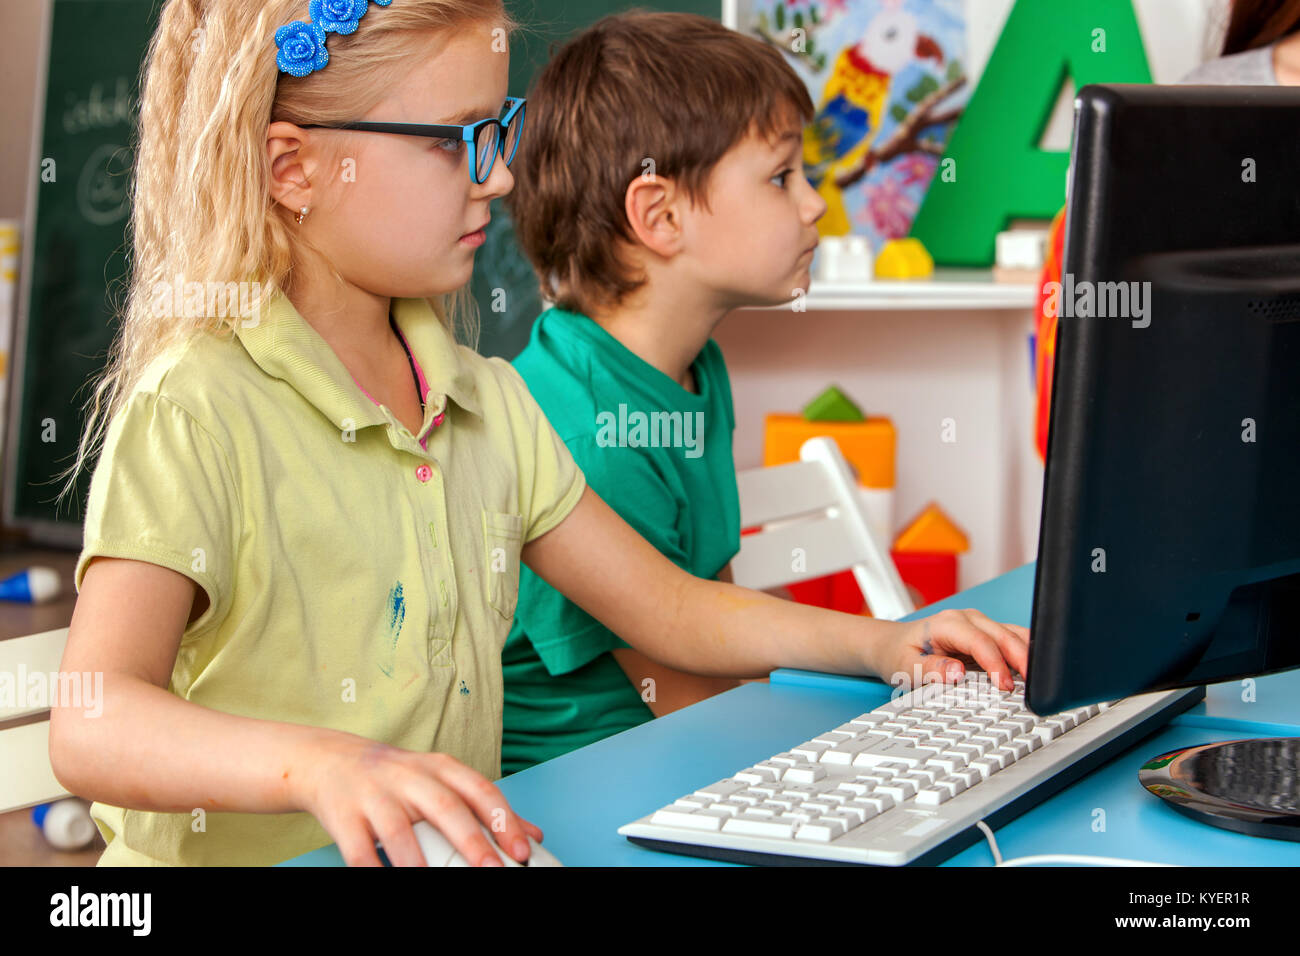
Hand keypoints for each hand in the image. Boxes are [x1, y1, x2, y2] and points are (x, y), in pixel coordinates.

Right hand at [294, 732, 542, 866]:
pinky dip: (372, 870)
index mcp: (440, 768)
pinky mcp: (343, 816)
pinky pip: (359, 851)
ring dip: (418, 862)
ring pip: (399, 831)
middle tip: (492, 870)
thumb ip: (485, 807)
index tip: (522, 852)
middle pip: (445, 807)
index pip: (479, 790)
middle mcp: (409, 777)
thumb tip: (533, 835)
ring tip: (433, 882)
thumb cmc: (397, 778)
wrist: (330, 760)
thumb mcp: (442, 781)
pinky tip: (386, 879)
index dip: (504, 820)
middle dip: (471, 841)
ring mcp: (375, 795)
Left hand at [874, 608, 1029, 692]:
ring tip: (1041, 680)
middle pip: (1004, 635)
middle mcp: (968, 619)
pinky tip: (1035, 671)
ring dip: (1029, 655)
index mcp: (948, 624)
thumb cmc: (899, 654)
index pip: (980, 642)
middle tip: (1035, 687)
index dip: (996, 664)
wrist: (892, 644)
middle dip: (1022, 659)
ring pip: (1014, 635)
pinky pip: (1013, 641)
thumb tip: (957, 673)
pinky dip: (1026, 654)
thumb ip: (931, 669)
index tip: (1005, 686)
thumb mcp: (906, 667)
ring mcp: (980, 625)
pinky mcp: (987, 635)